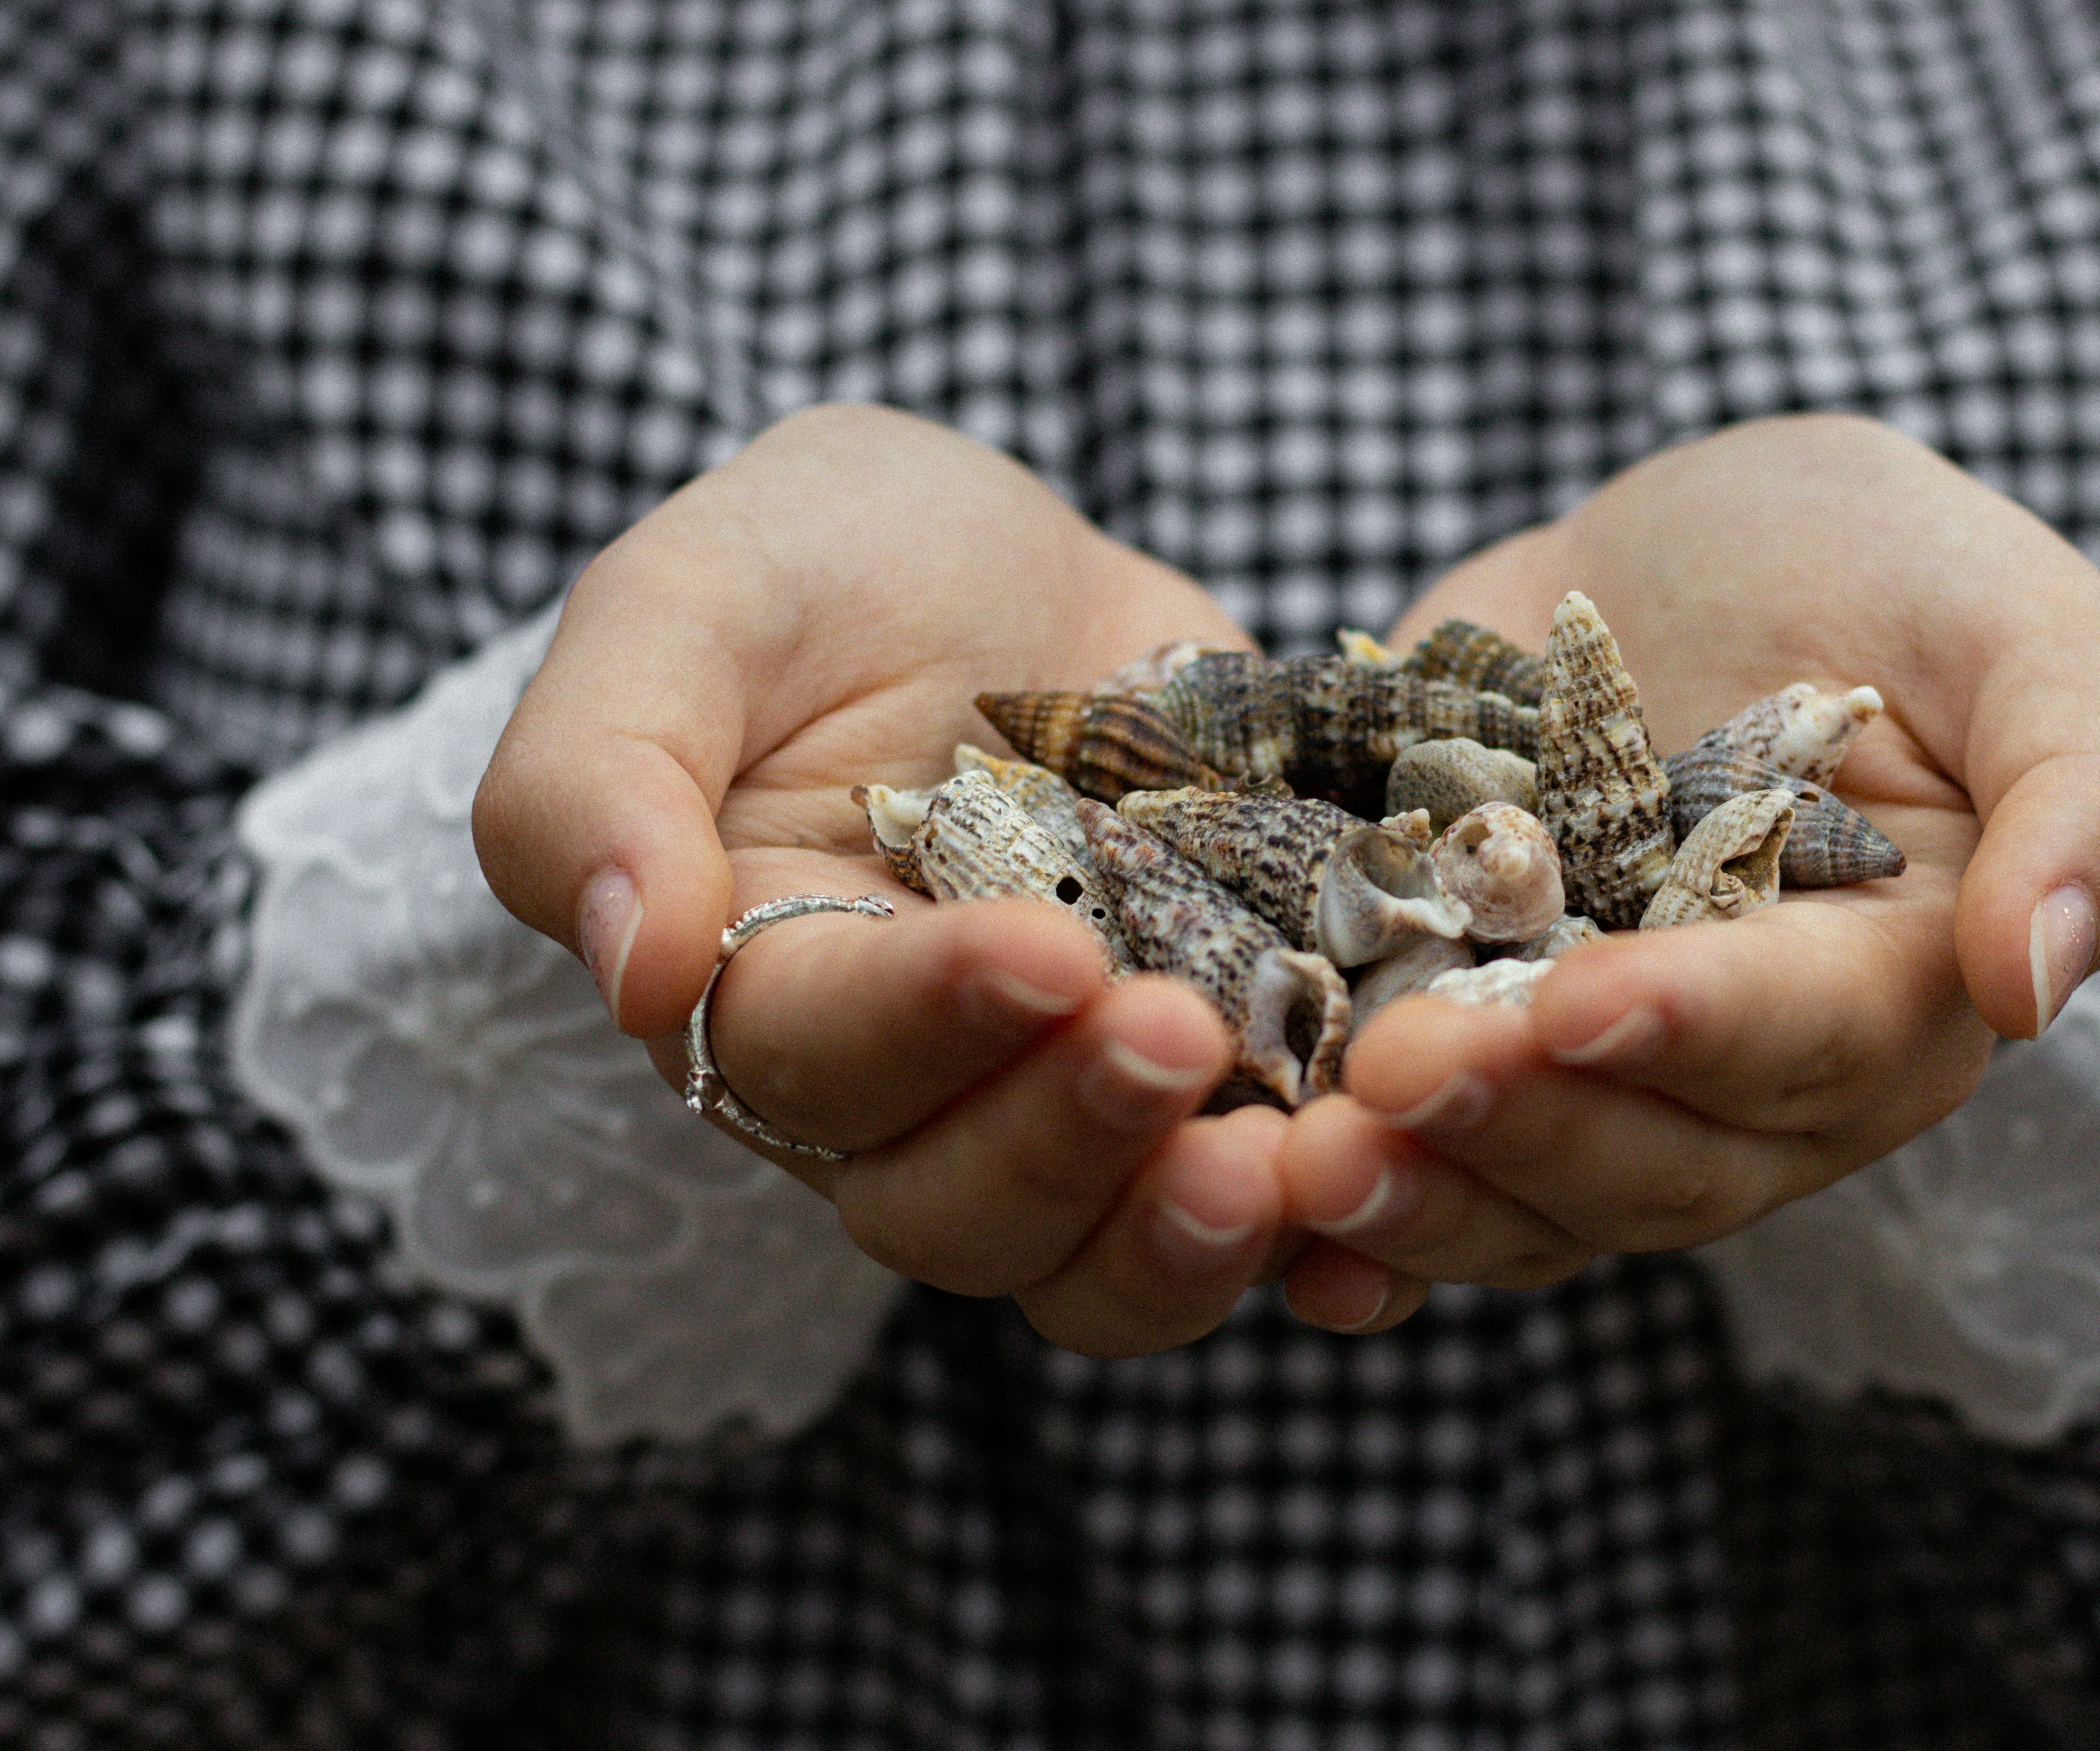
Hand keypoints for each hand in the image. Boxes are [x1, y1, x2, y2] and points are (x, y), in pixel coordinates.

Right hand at [474, 405, 1289, 1357]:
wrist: (1021, 570)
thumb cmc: (829, 567)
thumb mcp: (694, 599)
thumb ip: (600, 769)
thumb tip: (624, 969)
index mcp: (764, 989)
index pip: (818, 1058)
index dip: (925, 1025)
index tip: (1041, 948)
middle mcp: (916, 1095)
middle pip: (961, 1206)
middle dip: (1072, 1142)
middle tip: (1179, 1036)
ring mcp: (1076, 1106)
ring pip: (1107, 1258)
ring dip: (1193, 1235)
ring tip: (1298, 1162)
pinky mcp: (1228, 1080)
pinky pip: (1273, 1210)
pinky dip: (1339, 1224)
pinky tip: (1409, 1176)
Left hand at [1272, 413, 2099, 1331]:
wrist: (1677, 551)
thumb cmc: (1885, 566)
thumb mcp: (2022, 627)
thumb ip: (2092, 797)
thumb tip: (2037, 980)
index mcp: (1899, 987)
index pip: (1808, 1041)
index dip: (1698, 1030)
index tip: (1581, 1002)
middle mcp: (1744, 1074)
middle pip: (1650, 1157)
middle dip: (1519, 1126)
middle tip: (1385, 1082)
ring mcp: (1594, 1078)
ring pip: (1521, 1191)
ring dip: (1412, 1195)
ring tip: (1294, 1161)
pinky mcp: (1464, 1042)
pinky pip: (1416, 1166)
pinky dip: (1343, 1213)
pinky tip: (1260, 1227)